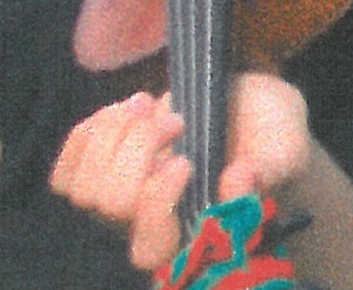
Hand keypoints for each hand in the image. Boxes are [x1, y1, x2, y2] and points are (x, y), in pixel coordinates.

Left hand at [50, 76, 311, 272]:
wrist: (250, 111)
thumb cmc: (271, 138)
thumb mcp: (287, 149)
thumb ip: (273, 168)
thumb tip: (240, 178)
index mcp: (196, 234)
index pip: (150, 246)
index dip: (157, 203)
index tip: (187, 160)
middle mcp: (149, 229)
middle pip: (110, 206)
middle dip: (139, 150)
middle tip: (176, 121)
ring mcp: (118, 208)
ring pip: (83, 188)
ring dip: (116, 134)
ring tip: (150, 105)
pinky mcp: (98, 177)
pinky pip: (64, 173)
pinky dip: (90, 133)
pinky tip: (125, 112)